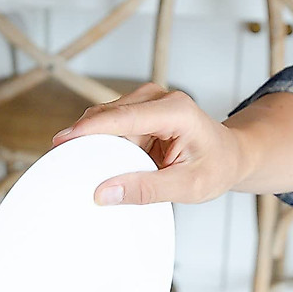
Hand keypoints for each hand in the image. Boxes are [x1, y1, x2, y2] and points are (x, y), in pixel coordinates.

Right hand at [52, 85, 247, 205]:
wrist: (231, 156)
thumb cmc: (216, 168)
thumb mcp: (187, 187)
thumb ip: (146, 190)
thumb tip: (104, 194)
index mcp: (175, 111)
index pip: (123, 118)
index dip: (89, 129)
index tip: (61, 141)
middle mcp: (159, 98)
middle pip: (108, 115)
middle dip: (85, 138)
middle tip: (63, 165)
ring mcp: (148, 101)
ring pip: (106, 119)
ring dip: (95, 143)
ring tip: (86, 167)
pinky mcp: (140, 110)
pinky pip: (111, 125)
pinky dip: (102, 143)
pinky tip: (102, 161)